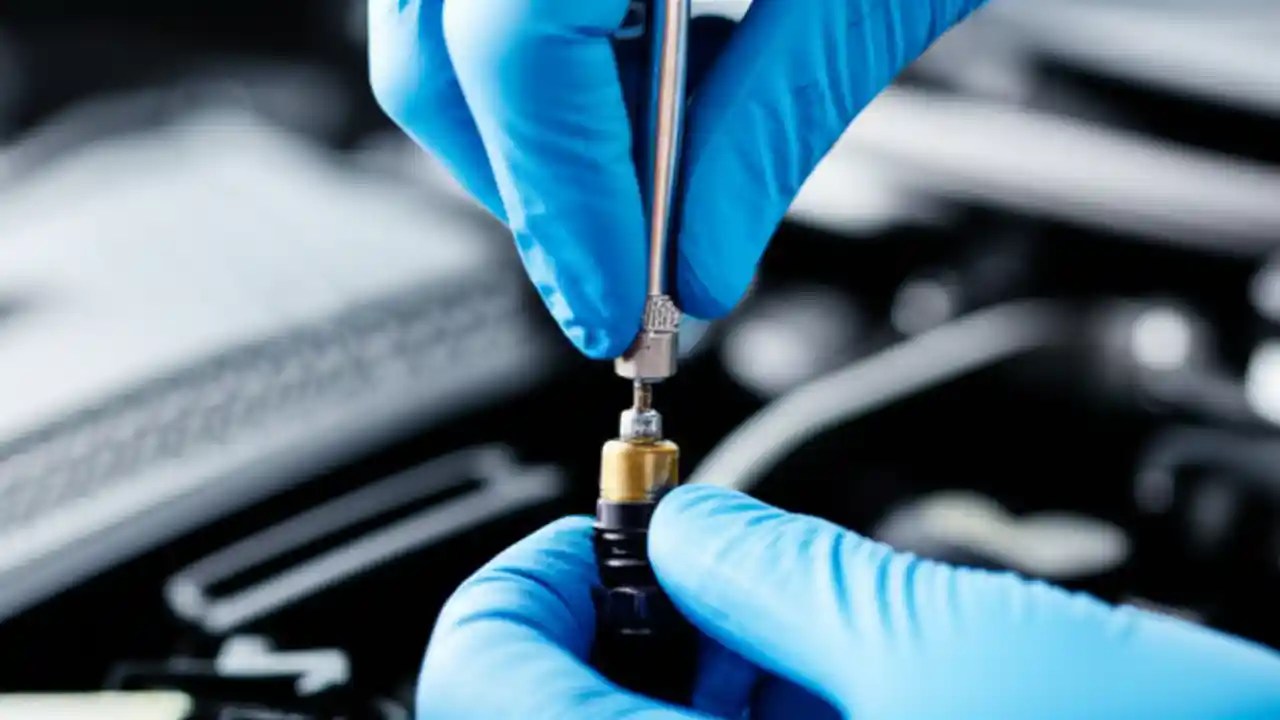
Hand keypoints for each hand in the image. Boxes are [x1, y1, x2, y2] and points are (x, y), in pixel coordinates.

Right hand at [369, 0, 988, 358]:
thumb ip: (777, 118)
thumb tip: (701, 259)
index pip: (514, 50)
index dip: (563, 206)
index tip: (620, 309)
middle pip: (436, 50)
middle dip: (538, 186)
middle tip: (638, 261)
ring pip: (436, 21)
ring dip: (536, 124)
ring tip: (665, 152)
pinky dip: (545, 52)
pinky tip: (648, 68)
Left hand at [415, 484, 1279, 718]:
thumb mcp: (944, 644)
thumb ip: (777, 566)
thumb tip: (689, 524)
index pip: (478, 676)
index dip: (530, 576)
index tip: (614, 524)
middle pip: (555, 713)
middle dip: (636, 621)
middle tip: (725, 563)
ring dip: (704, 671)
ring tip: (813, 628)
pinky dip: (761, 718)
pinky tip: (844, 686)